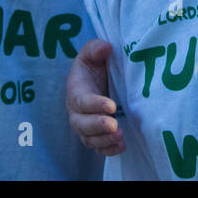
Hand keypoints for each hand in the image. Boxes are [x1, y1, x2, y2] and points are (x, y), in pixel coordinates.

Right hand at [66, 38, 124, 155]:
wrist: (94, 80)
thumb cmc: (93, 66)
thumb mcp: (91, 54)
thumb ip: (95, 48)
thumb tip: (106, 47)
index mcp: (76, 91)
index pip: (82, 101)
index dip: (95, 104)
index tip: (112, 106)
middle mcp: (77, 113)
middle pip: (83, 124)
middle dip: (98, 126)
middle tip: (114, 125)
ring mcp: (86, 126)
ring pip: (90, 138)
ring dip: (104, 140)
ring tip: (120, 137)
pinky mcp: (95, 136)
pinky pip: (98, 148)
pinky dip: (108, 150)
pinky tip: (121, 147)